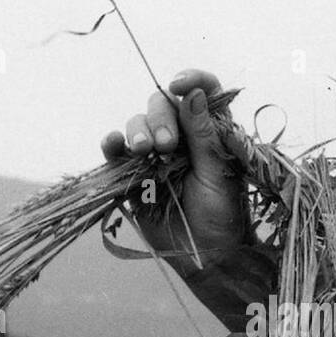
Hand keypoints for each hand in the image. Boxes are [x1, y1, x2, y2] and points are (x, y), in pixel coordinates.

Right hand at [100, 69, 248, 273]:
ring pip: (137, 124)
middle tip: (166, 145)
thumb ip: (204, 133)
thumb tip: (193, 93)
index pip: (201, 91)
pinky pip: (116, 152)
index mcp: (210, 131)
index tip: (180, 84)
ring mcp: (155, 155)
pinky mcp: (133, 176)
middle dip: (160, 117)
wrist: (207, 256)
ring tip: (145, 151)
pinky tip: (114, 144)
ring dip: (138, 130)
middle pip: (162, 103)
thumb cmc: (223, 215)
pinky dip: (112, 144)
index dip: (192, 80)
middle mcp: (181, 137)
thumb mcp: (220, 172)